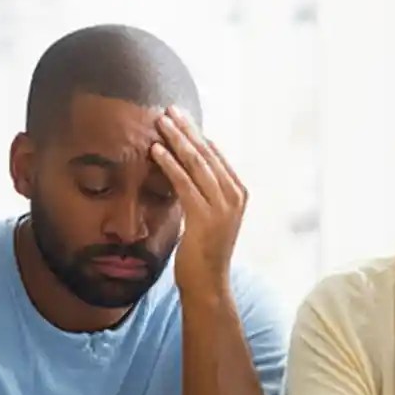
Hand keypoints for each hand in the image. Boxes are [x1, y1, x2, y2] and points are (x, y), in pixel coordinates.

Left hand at [151, 106, 245, 299]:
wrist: (208, 285)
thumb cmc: (203, 253)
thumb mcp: (208, 216)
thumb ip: (203, 193)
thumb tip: (185, 169)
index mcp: (238, 193)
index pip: (216, 155)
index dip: (197, 134)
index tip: (180, 116)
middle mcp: (234, 197)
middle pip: (207, 154)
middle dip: (187, 129)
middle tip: (169, 110)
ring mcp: (222, 207)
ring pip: (197, 164)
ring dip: (177, 140)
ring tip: (160, 123)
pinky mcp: (205, 217)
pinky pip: (185, 183)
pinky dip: (169, 165)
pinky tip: (156, 150)